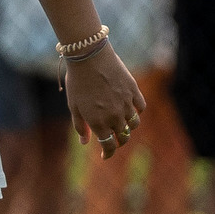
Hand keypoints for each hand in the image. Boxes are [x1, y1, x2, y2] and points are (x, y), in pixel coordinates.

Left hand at [63, 44, 146, 159]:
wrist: (90, 57)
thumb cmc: (77, 81)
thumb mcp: (74, 106)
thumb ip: (80, 126)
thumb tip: (85, 142)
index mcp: (98, 123)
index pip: (109, 146)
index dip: (108, 154)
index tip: (105, 156)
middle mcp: (114, 116)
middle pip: (123, 137)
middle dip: (118, 142)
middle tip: (113, 141)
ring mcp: (126, 104)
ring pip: (134, 124)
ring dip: (128, 128)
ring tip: (122, 125)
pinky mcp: (134, 91)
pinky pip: (140, 107)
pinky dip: (137, 111)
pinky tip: (131, 110)